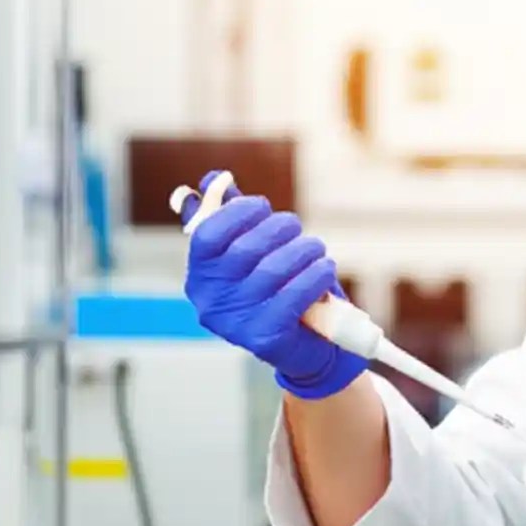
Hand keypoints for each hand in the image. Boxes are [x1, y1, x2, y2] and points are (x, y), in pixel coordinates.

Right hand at [181, 171, 366, 398]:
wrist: (308, 346)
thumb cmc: (278, 289)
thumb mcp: (253, 253)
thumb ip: (230, 217)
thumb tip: (212, 178)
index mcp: (200, 278)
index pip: (208, 234)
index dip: (237, 211)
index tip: (261, 206)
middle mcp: (211, 303)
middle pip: (246, 249)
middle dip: (279, 229)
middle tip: (296, 229)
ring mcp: (237, 324)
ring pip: (275, 268)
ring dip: (304, 249)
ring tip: (315, 249)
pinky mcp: (267, 339)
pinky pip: (295, 294)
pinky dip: (316, 274)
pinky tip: (324, 268)